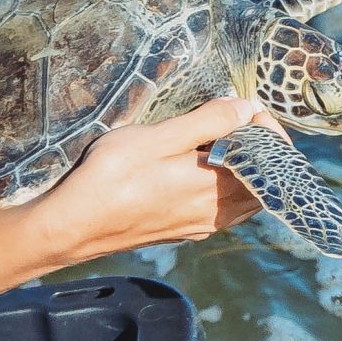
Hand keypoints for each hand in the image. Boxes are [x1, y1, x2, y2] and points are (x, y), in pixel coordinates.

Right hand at [29, 95, 265, 263]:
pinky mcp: (184, 232)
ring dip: (245, 171)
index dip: (266, 129)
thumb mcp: (156, 137)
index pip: (267, 157)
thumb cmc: (109, 177)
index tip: (247, 108)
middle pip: (263, 181)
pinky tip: (203, 172)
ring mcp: (200, 226)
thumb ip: (206, 122)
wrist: (73, 226)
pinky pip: (225, 211)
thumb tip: (245, 109)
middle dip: (260, 149)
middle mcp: (215, 211)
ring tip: (222, 144)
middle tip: (239, 122)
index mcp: (214, 185)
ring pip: (246, 200)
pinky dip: (229, 189)